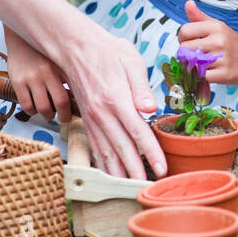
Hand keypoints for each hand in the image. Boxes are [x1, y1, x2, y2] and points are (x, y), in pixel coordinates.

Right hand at [3, 25, 74, 122]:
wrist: (21, 37)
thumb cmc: (43, 50)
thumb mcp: (60, 59)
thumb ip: (70, 74)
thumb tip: (83, 93)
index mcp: (59, 68)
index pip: (68, 96)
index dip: (70, 111)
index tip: (72, 114)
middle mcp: (44, 73)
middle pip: (56, 105)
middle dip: (61, 116)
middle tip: (63, 117)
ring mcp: (29, 78)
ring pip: (40, 108)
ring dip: (46, 114)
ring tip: (49, 111)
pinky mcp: (17, 81)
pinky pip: (25, 104)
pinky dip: (31, 110)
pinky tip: (35, 107)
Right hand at [55, 22, 165, 179]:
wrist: (75, 47)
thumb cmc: (108, 51)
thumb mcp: (130, 60)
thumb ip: (142, 86)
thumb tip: (151, 108)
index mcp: (117, 99)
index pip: (138, 132)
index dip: (151, 153)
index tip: (162, 169)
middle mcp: (102, 114)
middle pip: (122, 149)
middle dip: (136, 171)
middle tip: (149, 189)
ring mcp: (92, 119)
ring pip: (107, 153)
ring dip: (119, 173)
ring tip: (131, 189)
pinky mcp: (86, 121)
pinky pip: (96, 147)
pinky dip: (104, 164)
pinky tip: (112, 175)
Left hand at [177, 0, 237, 85]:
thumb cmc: (234, 44)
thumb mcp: (219, 27)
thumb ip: (200, 17)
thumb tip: (188, 3)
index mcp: (216, 27)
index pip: (184, 31)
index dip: (183, 39)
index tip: (190, 43)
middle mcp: (219, 40)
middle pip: (185, 49)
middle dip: (186, 55)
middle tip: (197, 57)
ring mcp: (223, 58)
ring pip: (191, 63)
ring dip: (192, 67)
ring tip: (202, 65)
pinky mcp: (225, 74)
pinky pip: (200, 77)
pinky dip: (200, 77)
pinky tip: (207, 73)